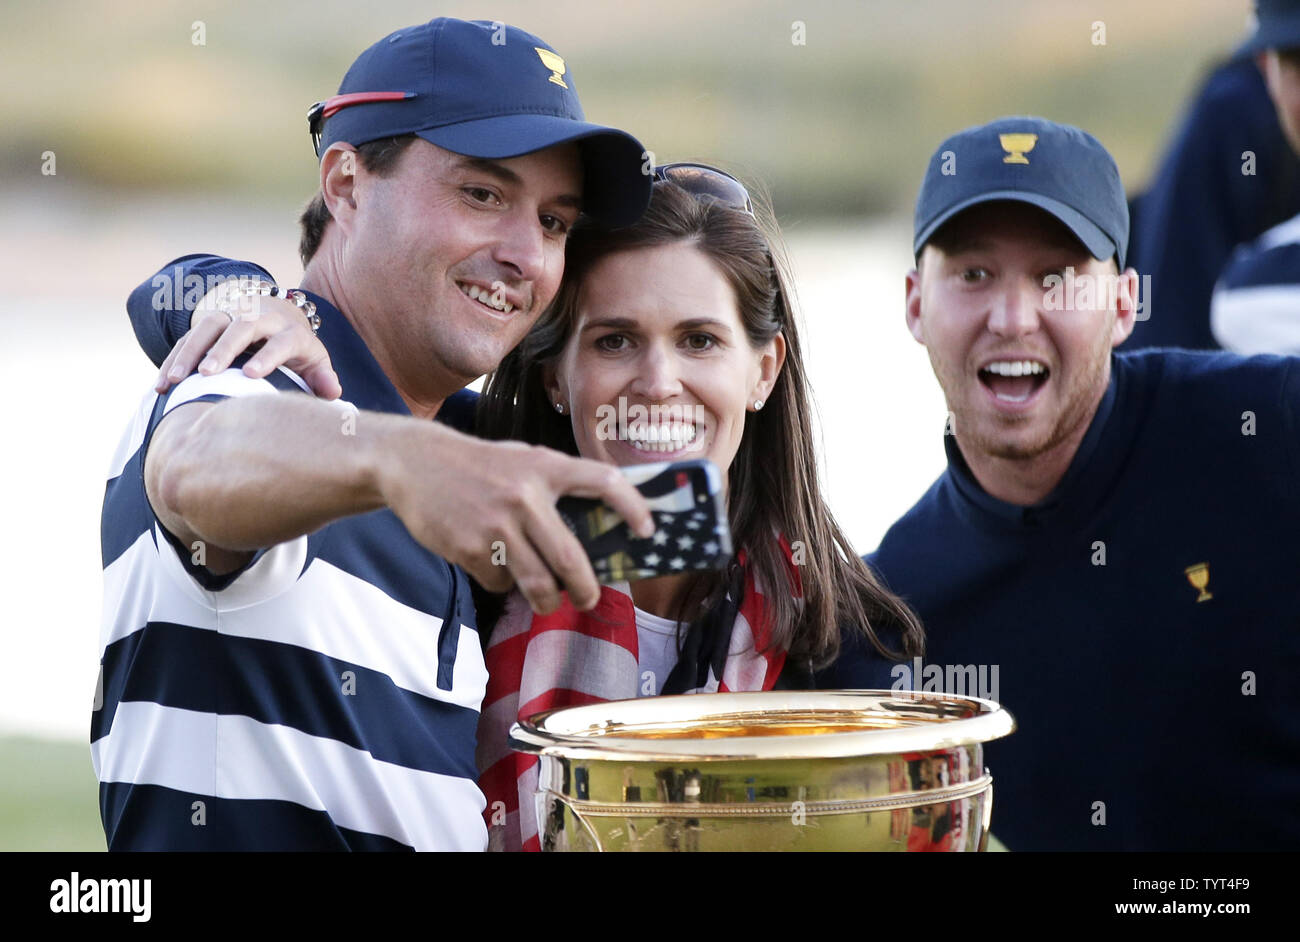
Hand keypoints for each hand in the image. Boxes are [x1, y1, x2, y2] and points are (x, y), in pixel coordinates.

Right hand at [154, 282, 341, 399]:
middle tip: (207, 374)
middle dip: (222, 349)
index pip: (280, 340)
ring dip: (189, 352)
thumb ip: (323, 377)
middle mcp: (258, 317)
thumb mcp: (314, 360)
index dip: (268, 356)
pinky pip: (187, 338)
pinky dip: (174, 359)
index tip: (252, 375)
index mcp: (288, 330)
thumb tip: (333, 393)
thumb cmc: (297, 348)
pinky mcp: (209, 323)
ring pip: (207, 327)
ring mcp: (230, 315)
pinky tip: (162, 383)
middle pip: (240, 327)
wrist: (276, 313)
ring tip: (174, 379)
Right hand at [378, 430, 655, 614]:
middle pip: (570, 559)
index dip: (632, 506)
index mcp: (544, 466)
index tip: (647, 530)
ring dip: (548, 602)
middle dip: (586, 589)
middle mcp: (524, 494)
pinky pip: (500, 581)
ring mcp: (496, 524)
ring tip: (549, 603)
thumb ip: (553, 484)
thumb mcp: (520, 459)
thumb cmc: (478, 466)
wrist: (412, 462)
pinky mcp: (469, 547)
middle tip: (589, 598)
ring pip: (537, 583)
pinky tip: (495, 567)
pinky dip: (503, 583)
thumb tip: (596, 526)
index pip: (603, 481)